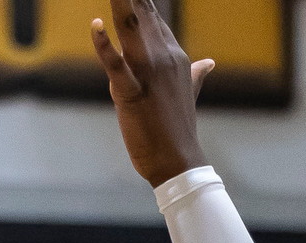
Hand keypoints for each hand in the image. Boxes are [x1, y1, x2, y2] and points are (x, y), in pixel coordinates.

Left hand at [92, 3, 215, 189]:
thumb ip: (195, 75)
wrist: (179, 164)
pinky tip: (96, 25)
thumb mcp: (187, 94)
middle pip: (140, 9)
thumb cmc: (177, 130)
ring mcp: (148, 74)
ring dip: (121, 2)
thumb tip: (209, 64)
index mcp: (172, 54)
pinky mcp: (132, 94)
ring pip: (130, 28)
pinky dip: (105, 47)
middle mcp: (162, 56)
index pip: (149, 10)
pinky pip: (116, 66)